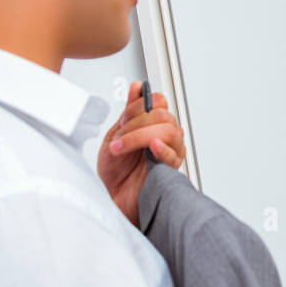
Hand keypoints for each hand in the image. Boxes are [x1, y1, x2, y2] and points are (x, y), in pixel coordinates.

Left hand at [97, 81, 185, 227]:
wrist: (112, 198)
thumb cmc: (115, 172)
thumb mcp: (115, 134)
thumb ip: (129, 112)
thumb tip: (138, 87)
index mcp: (152, 125)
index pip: (159, 102)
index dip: (139, 106)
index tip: (123, 119)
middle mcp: (165, 137)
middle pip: (164, 115)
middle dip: (137, 122)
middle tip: (120, 136)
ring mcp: (170, 153)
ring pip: (169, 131)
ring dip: (140, 136)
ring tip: (122, 148)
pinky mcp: (170, 170)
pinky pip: (173, 155)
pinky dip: (163, 148)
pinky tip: (152, 147)